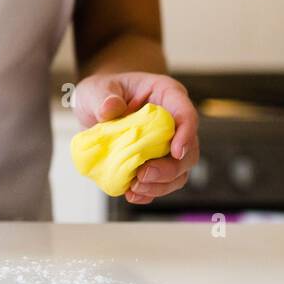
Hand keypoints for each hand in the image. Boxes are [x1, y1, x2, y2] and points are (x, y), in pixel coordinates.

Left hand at [73, 72, 198, 204]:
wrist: (94, 108)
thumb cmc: (102, 92)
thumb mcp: (96, 89)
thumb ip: (103, 98)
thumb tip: (110, 108)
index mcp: (167, 96)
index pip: (186, 114)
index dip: (186, 134)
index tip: (176, 152)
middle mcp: (173, 123)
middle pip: (189, 151)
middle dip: (170, 169)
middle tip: (143, 174)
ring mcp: (166, 146)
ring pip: (179, 172)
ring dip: (160, 185)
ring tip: (134, 187)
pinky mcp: (153, 163)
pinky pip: (160, 184)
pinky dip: (148, 192)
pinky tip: (132, 194)